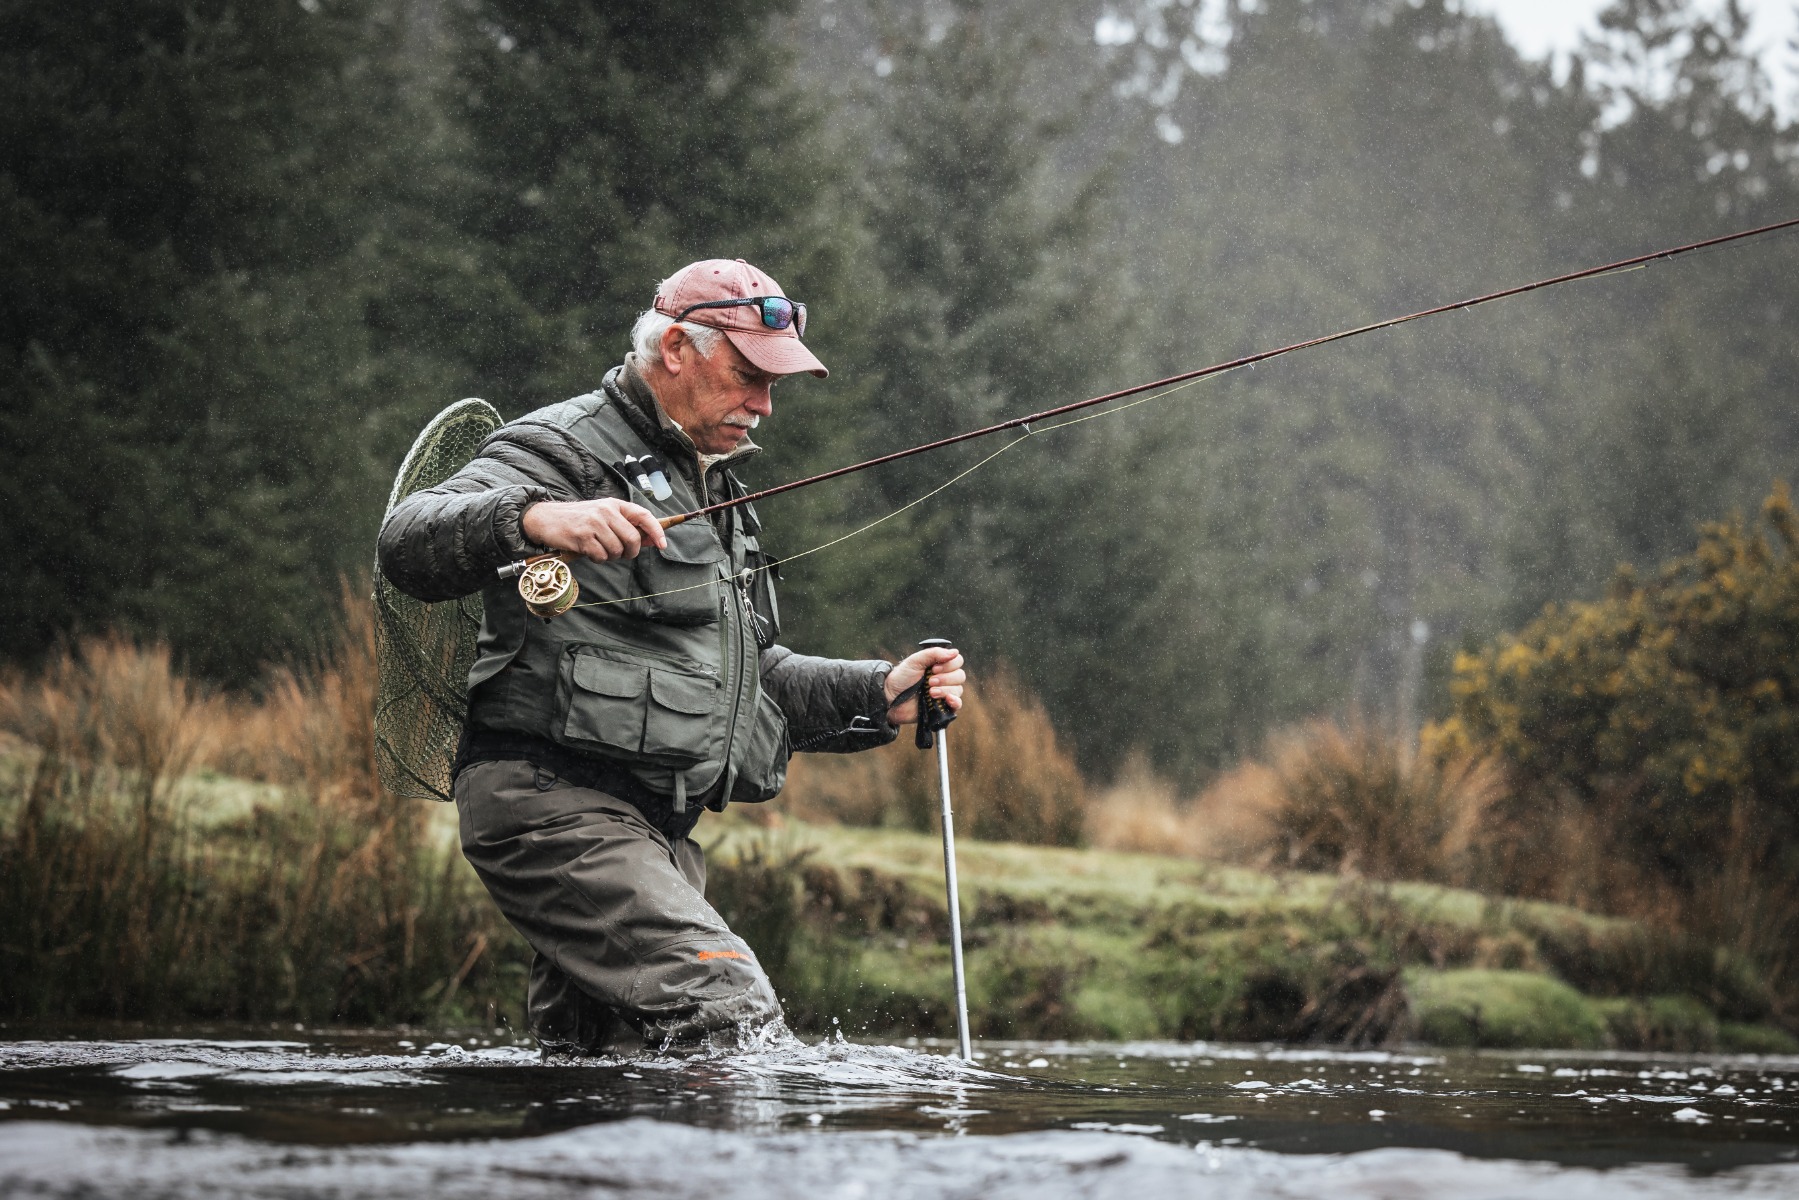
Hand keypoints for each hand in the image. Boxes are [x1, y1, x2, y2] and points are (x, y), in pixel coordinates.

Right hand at [522, 499, 667, 562]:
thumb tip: (651, 540)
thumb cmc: (578, 519)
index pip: (643, 516)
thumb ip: (625, 526)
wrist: (546, 518)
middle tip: (621, 554)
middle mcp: (606, 511)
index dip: (656, 531)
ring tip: (599, 549)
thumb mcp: (603, 516)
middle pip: (632, 539)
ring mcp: (594, 524)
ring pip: (617, 550)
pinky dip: (597, 558)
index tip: (663, 545)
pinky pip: (601, 556)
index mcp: (614, 504)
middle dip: (630, 552)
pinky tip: (588, 550)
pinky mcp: (582, 537)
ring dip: (611, 557)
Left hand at [884, 645, 965, 724]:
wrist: (890, 698)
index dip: (949, 664)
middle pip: (960, 675)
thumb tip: (954, 652)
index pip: (957, 661)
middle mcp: (944, 678)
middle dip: (946, 678)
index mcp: (939, 665)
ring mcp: (944, 693)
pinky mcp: (942, 707)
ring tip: (930, 692)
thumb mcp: (915, 660)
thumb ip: (934, 653)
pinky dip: (955, 701)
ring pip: (958, 689)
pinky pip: (957, 705)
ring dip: (945, 690)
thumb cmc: (900, 678)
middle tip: (929, 681)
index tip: (934, 669)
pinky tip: (947, 699)